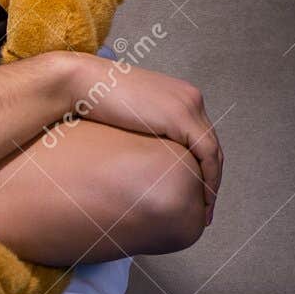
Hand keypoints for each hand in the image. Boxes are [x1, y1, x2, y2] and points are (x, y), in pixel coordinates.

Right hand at [59, 52, 222, 223]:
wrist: (81, 82)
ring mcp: (189, 105)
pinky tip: (202, 199)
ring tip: (204, 211)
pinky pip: (206, 153)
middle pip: (212, 146)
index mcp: (178, 96)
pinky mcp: (181, 116)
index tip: (196, 193)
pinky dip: (209, 178)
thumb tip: (137, 158)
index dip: (203, 168)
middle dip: (212, 179)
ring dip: (213, 184)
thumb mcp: (124, 117)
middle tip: (206, 209)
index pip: (200, 138)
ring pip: (214, 152)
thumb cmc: (91, 100)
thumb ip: (140, 131)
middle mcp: (190, 98)